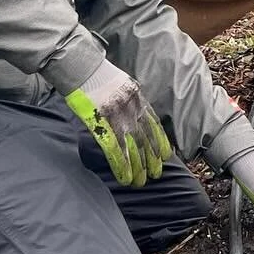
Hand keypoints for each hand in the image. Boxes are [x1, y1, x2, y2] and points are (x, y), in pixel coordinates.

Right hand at [66, 61, 171, 186]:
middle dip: (152, 160)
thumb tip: (135, 108)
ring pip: (134, 150)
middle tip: (156, 175)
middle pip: (146, 141)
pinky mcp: (104, 128)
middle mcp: (133, 112)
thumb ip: (132, 98)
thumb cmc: (100, 75)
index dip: (160, 142)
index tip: (167, 155)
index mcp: (139, 100)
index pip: (154, 125)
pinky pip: (116, 152)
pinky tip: (124, 178)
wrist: (86, 70)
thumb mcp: (124, 83)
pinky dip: (121, 167)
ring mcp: (120, 121)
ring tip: (140, 183)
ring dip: (138, 169)